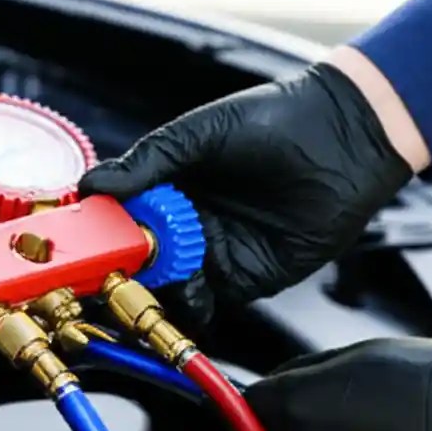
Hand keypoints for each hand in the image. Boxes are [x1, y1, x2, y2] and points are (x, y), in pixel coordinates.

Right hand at [78, 62, 413, 320]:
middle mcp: (189, 222)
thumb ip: (149, 161)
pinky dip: (191, 308)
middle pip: (142, 258)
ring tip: (148, 287)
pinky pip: (208, 303)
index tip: (88, 241)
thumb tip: (91, 184)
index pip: (124, 216)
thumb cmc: (275, 122)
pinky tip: (184, 300)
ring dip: (155, 292)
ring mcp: (216, 252)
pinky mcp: (246, 278)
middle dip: (126, 269)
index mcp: (171, 184)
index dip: (105, 231)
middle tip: (111, 275)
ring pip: (170, 286)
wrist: (343, 140)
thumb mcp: (200, 134)